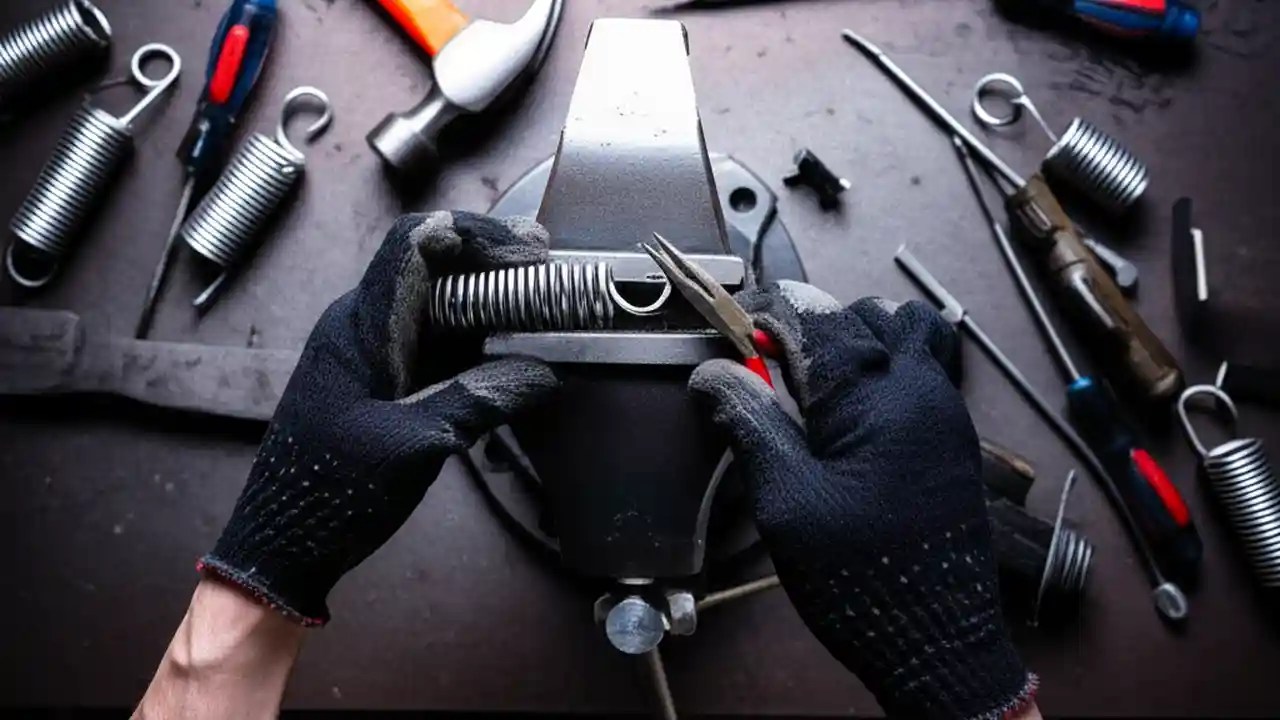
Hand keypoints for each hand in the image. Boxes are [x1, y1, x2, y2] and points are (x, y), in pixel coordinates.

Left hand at [200, 212, 559, 624]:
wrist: (281, 545)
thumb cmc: (327, 494)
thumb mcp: (414, 447)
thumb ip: (478, 402)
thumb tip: (540, 374)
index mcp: (358, 326)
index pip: (413, 243)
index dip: (475, 234)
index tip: (529, 248)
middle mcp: (361, 327)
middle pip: (432, 269)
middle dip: (493, 267)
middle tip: (547, 276)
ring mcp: (370, 355)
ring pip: (436, 308)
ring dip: (487, 307)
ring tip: (539, 315)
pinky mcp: (379, 383)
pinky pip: (432, 345)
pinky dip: (473, 344)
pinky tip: (508, 360)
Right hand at [689, 281, 1033, 718]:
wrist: (939, 642)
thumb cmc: (864, 579)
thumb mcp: (785, 502)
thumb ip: (750, 425)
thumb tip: (713, 373)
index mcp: (876, 395)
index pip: (814, 314)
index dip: (765, 314)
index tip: (733, 335)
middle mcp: (920, 388)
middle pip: (861, 315)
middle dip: (809, 328)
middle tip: (768, 372)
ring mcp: (944, 411)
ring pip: (903, 332)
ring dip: (855, 342)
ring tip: (814, 390)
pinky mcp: (952, 438)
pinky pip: (922, 371)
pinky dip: (883, 370)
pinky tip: (849, 421)